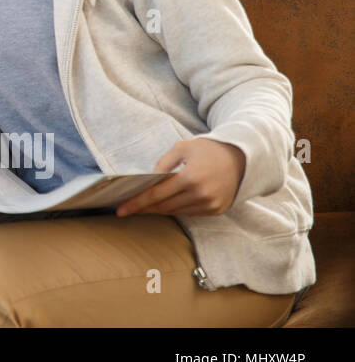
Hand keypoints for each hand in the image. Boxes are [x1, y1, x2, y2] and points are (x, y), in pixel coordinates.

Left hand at [115, 138, 246, 216]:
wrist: (241, 157)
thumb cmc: (207, 149)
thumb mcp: (182, 148)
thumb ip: (163, 163)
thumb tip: (149, 180)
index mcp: (190, 178)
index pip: (156, 195)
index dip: (137, 203)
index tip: (120, 209)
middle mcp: (201, 195)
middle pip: (164, 206)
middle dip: (143, 208)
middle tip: (124, 209)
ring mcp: (210, 205)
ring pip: (176, 211)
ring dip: (158, 210)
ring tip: (140, 207)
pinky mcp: (217, 210)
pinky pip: (189, 213)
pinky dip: (175, 209)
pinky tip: (162, 205)